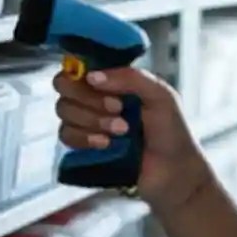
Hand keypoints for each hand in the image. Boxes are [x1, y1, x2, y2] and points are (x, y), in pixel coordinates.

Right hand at [54, 68, 213, 214]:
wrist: (173, 172)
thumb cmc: (172, 132)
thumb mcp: (161, 96)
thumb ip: (131, 78)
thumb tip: (92, 76)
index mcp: (115, 80)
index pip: (80, 64)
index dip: (82, 71)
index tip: (99, 83)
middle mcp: (97, 97)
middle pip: (64, 85)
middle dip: (90, 98)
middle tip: (119, 109)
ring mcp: (88, 121)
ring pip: (64, 110)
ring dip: (93, 120)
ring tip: (122, 131)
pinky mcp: (83, 145)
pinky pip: (66, 134)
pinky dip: (84, 138)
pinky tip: (105, 144)